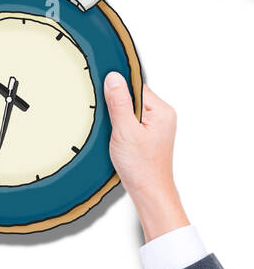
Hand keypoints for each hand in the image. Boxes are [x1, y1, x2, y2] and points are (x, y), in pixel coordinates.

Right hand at [105, 74, 187, 241]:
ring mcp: (157, 124)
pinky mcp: (150, 133)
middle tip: (113, 124)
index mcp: (162, 111)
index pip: (134, 87)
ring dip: (119, 118)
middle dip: (117, 107)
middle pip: (132, 96)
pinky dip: (121, 125)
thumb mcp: (124, 131)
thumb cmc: (141, 167)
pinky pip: (132, 119)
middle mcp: (163, 115)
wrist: (149, 191)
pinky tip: (118, 137)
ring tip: (117, 133)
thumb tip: (113, 78)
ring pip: (130, 108)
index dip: (117, 93)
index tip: (106, 102)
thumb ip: (119, 103)